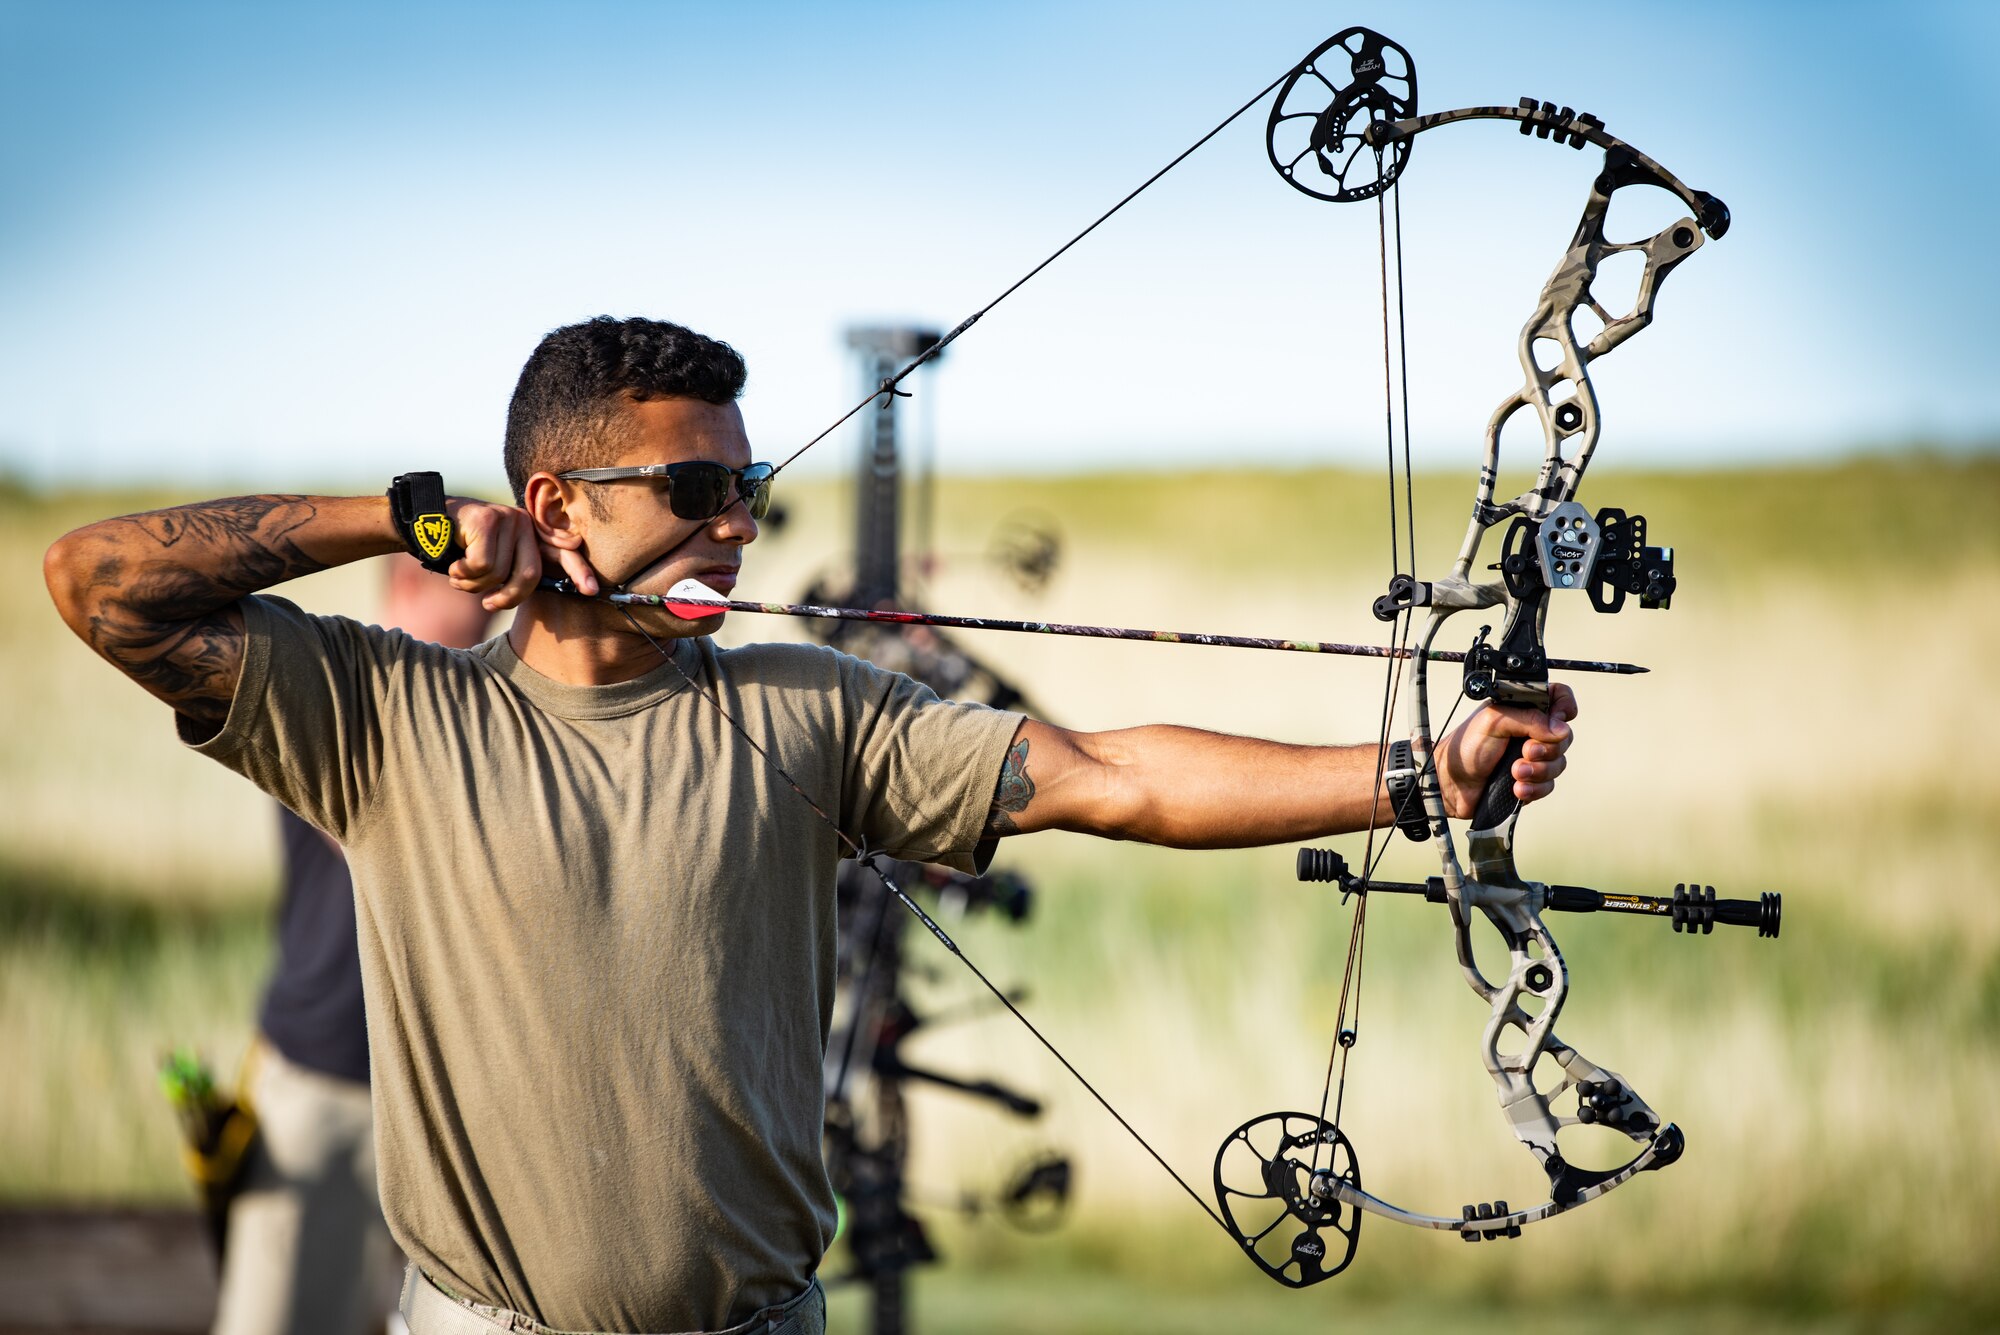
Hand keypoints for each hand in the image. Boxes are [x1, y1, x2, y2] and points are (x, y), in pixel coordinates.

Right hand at [443, 498, 601, 610]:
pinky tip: (454, 566)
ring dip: (475, 585)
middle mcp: (524, 523)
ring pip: (500, 573)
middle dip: (508, 597)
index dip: (578, 571)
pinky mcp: (487, 520)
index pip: (562, 553)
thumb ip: (515, 573)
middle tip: (489, 604)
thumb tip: (527, 595)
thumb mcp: (495, 563)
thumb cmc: (462, 551)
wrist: (424, 526)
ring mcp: (507, 518)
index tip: (591, 591)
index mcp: (531, 535)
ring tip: (461, 575)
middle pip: (530, 574)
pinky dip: (464, 575)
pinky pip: (482, 565)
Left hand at [1433, 682, 1576, 818]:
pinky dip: (1534, 788)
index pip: (1559, 698)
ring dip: (1538, 770)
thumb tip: (1560, 728)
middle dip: (1546, 748)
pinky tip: (1516, 788)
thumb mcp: (1493, 721)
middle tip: (1524, 751)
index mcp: (1522, 709)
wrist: (1451, 783)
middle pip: (1564, 736)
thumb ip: (1528, 718)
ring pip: (1558, 763)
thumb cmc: (1464, 748)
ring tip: (1514, 772)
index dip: (1564, 708)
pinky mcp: (1530, 780)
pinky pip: (1548, 785)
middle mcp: (1530, 731)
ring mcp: (1531, 757)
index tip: (1555, 721)